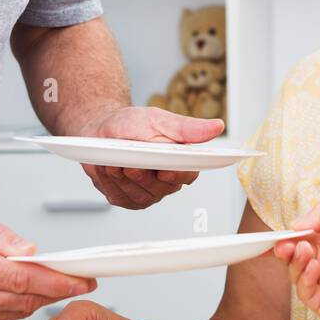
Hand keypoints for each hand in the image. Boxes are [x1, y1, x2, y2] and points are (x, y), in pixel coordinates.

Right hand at [0, 212, 94, 319]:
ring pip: (19, 311)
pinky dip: (20, 306)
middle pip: (28, 299)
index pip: (26, 280)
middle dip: (60, 290)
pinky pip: (4, 318)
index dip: (59, 282)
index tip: (83, 279)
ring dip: (41, 298)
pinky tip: (26, 292)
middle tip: (82, 279)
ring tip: (58, 282)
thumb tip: (31, 251)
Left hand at [81, 105, 224, 208]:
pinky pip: (121, 197)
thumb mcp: (158, 120)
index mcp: (181, 161)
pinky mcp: (128, 199)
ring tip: (116, 159)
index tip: (164, 170)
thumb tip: (218, 127)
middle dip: (142, 172)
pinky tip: (109, 167)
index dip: (176, 174)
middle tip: (130, 158)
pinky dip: (111, 181)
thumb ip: (187, 128)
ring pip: (140, 194)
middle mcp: (167, 181)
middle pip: (161, 187)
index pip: (188, 174)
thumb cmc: (131, 124)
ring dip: (124, 175)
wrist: (101, 130)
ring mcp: (148, 193)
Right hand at [270, 205, 319, 319]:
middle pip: (295, 256)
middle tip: (285, 244)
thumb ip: (319, 215)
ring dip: (296, 261)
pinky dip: (304, 278)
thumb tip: (295, 223)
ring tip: (304, 251)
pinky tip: (314, 267)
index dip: (287, 237)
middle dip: (286, 248)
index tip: (275, 235)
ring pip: (297, 273)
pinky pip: (305, 292)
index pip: (302, 238)